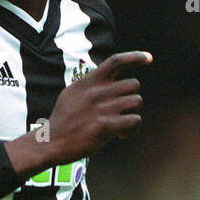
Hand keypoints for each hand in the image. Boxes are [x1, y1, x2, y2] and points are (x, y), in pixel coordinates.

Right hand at [6, 51, 151, 176]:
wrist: (50, 142)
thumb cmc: (63, 120)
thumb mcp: (72, 93)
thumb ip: (89, 84)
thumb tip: (106, 78)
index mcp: (89, 81)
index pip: (116, 61)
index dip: (135, 57)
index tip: (149, 59)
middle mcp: (97, 92)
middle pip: (133, 84)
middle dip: (132, 98)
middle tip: (123, 112)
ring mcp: (102, 108)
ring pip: (136, 102)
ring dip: (133, 114)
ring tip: (122, 126)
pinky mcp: (105, 126)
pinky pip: (134, 121)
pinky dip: (132, 129)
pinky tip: (121, 135)